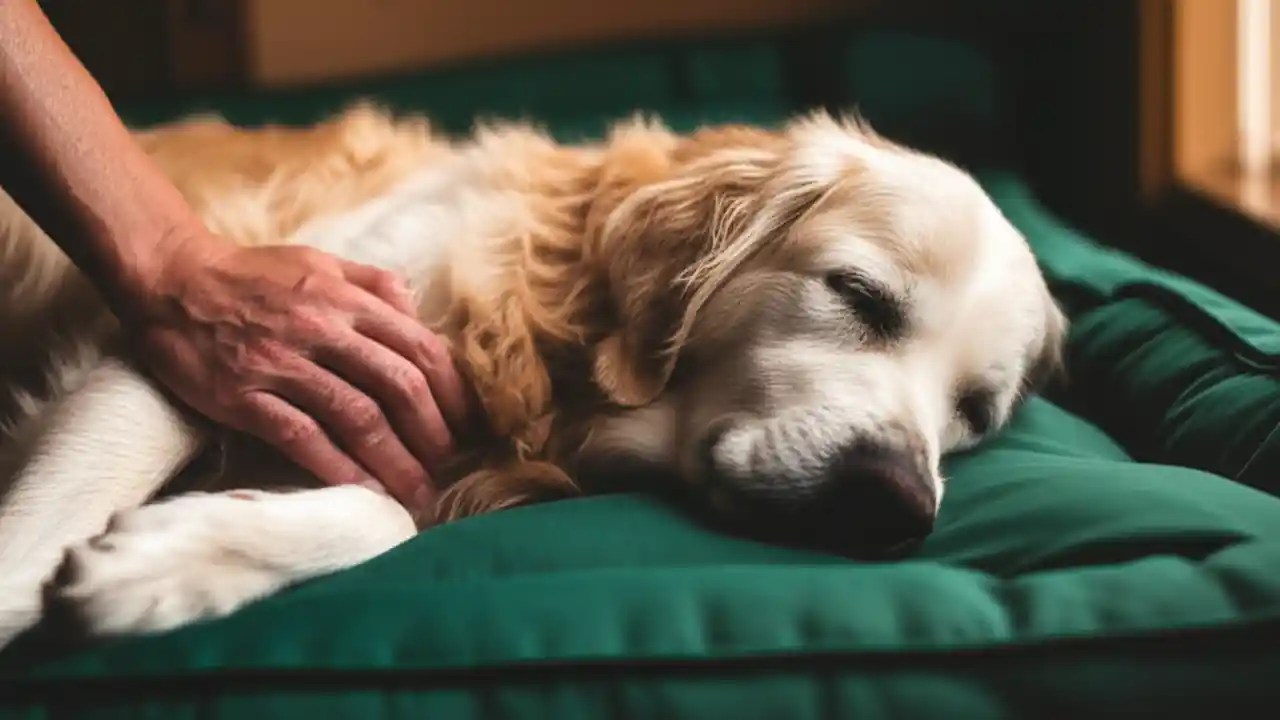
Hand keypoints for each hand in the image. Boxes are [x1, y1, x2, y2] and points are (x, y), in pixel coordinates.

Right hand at [118, 231, 471, 519]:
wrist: (171, 280)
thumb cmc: (254, 276)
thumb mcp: (321, 263)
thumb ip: (376, 285)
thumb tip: (422, 318)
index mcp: (346, 299)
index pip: (418, 347)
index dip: (451, 390)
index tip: (468, 424)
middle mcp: (321, 329)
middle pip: (397, 386)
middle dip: (432, 432)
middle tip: (449, 466)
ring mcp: (282, 364)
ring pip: (357, 417)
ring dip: (394, 461)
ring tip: (417, 492)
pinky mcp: (244, 396)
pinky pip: (301, 437)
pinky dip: (337, 468)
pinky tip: (363, 493)